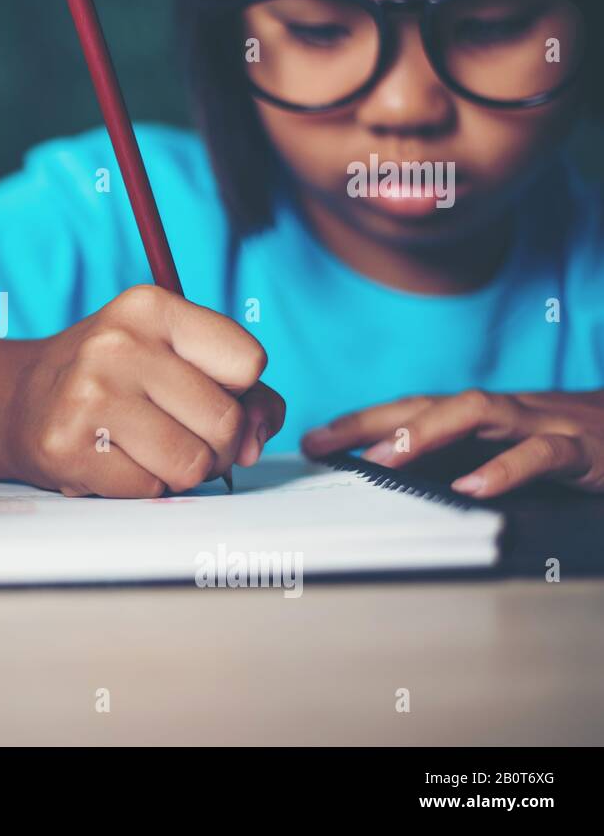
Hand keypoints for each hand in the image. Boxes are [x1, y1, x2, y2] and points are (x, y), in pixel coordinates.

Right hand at [1, 285, 285, 496]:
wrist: (20, 400)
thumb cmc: (114, 378)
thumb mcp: (173, 355)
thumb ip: (241, 390)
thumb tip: (253, 443)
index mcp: (150, 306)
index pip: (248, 362)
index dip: (239, 391)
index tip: (204, 391)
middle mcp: (117, 344)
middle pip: (225, 422)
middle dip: (214, 444)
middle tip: (177, 433)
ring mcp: (88, 395)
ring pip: (191, 464)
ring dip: (179, 470)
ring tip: (144, 447)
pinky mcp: (67, 445)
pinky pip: (149, 489)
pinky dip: (140, 485)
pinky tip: (112, 459)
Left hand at [300, 389, 603, 497]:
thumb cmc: (580, 444)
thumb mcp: (515, 452)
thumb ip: (465, 463)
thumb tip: (398, 484)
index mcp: (490, 416)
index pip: (413, 408)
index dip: (361, 420)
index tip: (312, 439)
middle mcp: (509, 411)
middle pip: (432, 402)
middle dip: (374, 421)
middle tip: (328, 445)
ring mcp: (546, 423)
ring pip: (480, 411)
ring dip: (427, 433)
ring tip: (386, 459)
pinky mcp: (585, 450)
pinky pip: (542, 452)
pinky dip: (506, 469)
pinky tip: (474, 488)